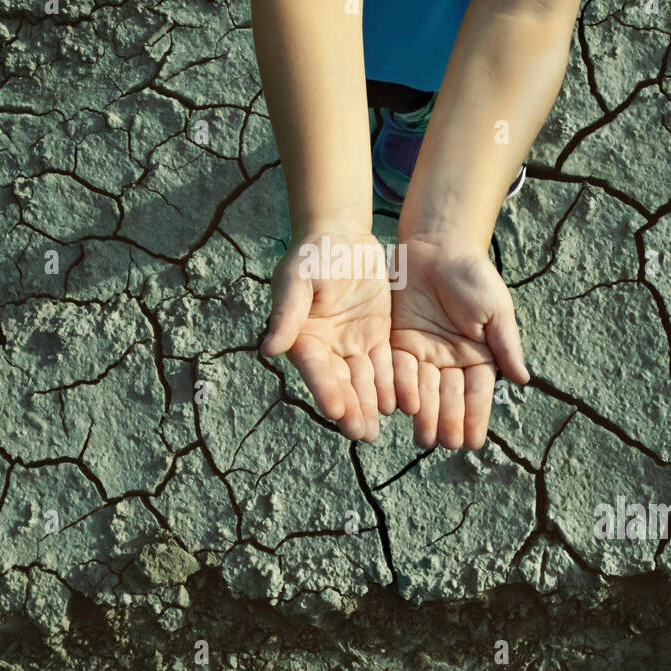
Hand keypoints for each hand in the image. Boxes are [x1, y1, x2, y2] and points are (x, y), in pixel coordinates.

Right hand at [261, 229, 394, 441]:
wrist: (342, 237)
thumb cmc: (313, 254)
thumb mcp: (297, 278)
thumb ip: (287, 313)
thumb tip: (268, 349)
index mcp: (303, 338)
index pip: (315, 369)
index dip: (325, 389)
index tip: (335, 410)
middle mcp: (326, 349)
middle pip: (340, 383)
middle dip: (350, 409)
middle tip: (361, 433)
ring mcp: (352, 346)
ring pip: (363, 381)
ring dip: (370, 405)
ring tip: (377, 428)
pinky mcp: (376, 339)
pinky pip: (385, 366)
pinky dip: (391, 385)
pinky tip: (402, 405)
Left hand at [390, 237, 529, 448]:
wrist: (438, 246)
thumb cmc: (473, 275)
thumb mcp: (496, 310)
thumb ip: (506, 345)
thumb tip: (524, 381)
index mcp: (479, 356)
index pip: (478, 393)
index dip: (476, 417)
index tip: (475, 442)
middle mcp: (451, 362)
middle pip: (450, 398)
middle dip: (448, 421)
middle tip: (445, 444)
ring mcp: (425, 355)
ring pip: (425, 391)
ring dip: (425, 415)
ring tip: (425, 437)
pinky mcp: (399, 343)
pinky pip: (400, 370)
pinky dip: (402, 389)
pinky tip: (403, 409)